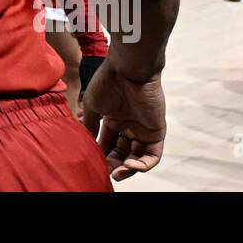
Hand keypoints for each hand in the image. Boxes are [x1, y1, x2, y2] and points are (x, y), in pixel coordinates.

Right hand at [81, 62, 166, 181]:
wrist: (128, 71)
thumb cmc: (107, 84)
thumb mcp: (93, 106)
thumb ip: (90, 124)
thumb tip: (84, 141)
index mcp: (114, 120)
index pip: (108, 144)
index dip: (102, 155)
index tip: (95, 163)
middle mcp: (129, 127)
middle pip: (123, 153)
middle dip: (115, 165)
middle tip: (107, 171)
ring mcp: (144, 130)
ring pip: (138, 158)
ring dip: (128, 169)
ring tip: (117, 172)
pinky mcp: (157, 132)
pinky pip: (153, 155)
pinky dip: (143, 165)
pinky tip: (130, 165)